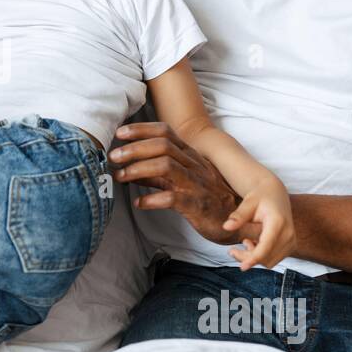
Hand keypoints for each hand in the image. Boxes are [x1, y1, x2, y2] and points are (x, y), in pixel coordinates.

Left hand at [110, 121, 262, 244]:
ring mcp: (197, 185)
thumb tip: (128, 168)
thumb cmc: (206, 199)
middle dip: (134, 149)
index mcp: (190, 156)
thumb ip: (157, 174)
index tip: (119, 133)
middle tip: (113, 157)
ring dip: (138, 169)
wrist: (239, 221)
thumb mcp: (181, 182)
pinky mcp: (198, 206)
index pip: (165, 132)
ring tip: (121, 177)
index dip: (141, 130)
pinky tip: (139, 203)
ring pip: (166, 167)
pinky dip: (152, 199)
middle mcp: (194, 166)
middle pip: (162, 146)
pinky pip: (173, 199)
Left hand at [224, 181, 294, 269]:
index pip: (266, 247)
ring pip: (270, 261)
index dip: (253, 258)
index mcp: (278, 223)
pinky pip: (274, 259)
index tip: (242, 267)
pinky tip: (254, 243)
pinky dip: (262, 256)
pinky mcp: (291, 245)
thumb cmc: (261, 197)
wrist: (276, 194)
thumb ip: (238, 216)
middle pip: (266, 257)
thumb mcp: (248, 202)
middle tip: (232, 250)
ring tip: (245, 241)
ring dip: (254, 257)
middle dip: (247, 258)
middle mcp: (288, 234)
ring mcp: (292, 241)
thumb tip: (226, 227)